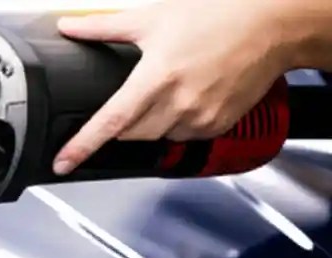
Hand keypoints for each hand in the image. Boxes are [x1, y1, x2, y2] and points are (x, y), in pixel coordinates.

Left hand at [52, 0, 296, 174]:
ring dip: (148, 123)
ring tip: (166, 89)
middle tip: (132, 97)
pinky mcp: (217, 126)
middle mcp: (178, 104)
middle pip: (130, 133)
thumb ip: (104, 27)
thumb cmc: (218, 15)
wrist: (273, 25)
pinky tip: (187, 96)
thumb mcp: (154, 17)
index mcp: (156, 78)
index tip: (62, 164)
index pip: (110, 123)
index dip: (82, 146)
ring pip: (156, 136)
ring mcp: (200, 118)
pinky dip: (175, 123)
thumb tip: (70, 27)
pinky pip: (183, 136)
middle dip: (120, 123)